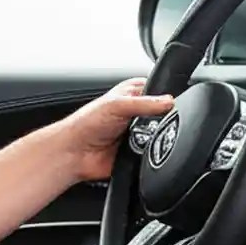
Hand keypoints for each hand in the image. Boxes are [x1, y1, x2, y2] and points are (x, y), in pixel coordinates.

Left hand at [58, 77, 174, 181]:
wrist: (75, 154)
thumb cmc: (85, 124)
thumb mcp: (116, 104)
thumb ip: (145, 103)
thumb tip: (169, 101)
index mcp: (133, 94)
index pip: (158, 90)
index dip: (165, 96)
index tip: (170, 103)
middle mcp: (137, 112)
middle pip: (163, 115)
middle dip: (161, 119)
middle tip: (152, 122)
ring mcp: (139, 133)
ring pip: (161, 134)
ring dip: (155, 137)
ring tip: (142, 137)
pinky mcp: (139, 152)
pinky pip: (155, 153)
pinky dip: (152, 152)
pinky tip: (143, 150)